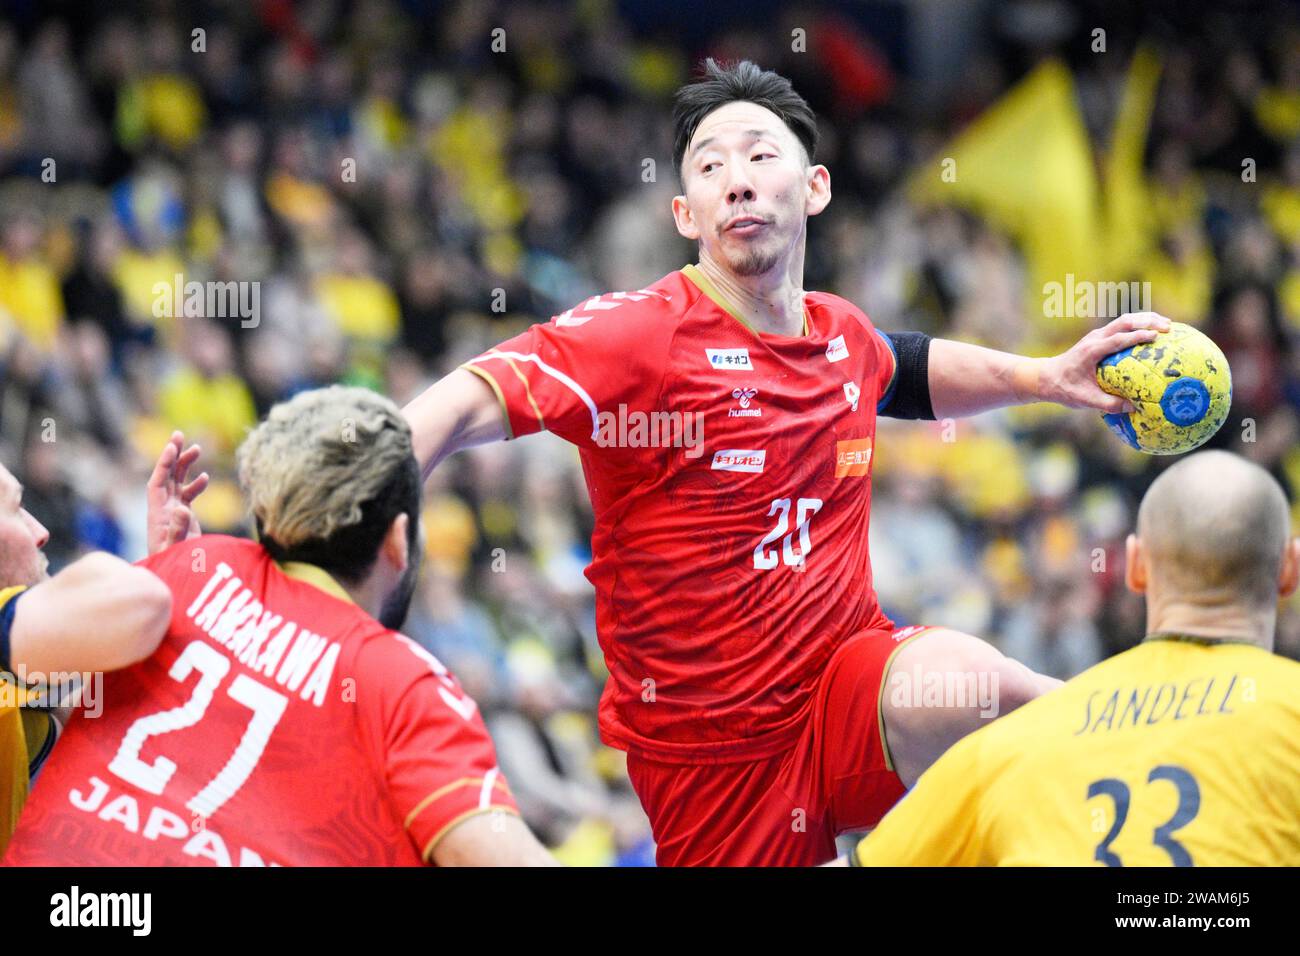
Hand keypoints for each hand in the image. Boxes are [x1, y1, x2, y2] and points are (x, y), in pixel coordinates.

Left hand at [146, 431, 208, 555]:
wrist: (175, 580)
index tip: (171, 446)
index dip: (163, 464)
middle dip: (172, 456)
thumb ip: (177, 529)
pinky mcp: (185, 519)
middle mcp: (163, 510)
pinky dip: (195, 485)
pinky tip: (205, 478)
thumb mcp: (176, 549)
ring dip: (184, 466)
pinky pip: (187, 496)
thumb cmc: (173, 566)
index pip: (157, 482)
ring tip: (196, 449)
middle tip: (179, 435)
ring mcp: (174, 514)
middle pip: (165, 477)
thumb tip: (182, 507)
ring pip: (177, 483)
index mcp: (158, 514)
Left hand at [1037, 312, 1171, 412]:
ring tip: (1168, 325)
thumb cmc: (1064, 389)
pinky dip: (1138, 326)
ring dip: (1145, 319)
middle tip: (1169, 327)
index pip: (1117, 339)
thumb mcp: (1085, 400)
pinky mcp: (1098, 338)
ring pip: (1124, 321)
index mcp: (1091, 351)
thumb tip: (1135, 407)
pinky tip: (1153, 334)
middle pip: (1124, 322)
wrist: (1045, 377)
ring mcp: (1096, 336)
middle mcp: (1094, 339)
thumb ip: (1109, 405)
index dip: (1137, 336)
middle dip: (1147, 321)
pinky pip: (1121, 328)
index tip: (1157, 337)